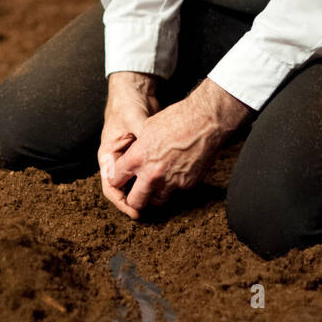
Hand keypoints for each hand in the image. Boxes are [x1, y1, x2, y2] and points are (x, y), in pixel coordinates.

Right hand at [99, 72, 160, 219]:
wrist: (134, 91)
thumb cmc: (128, 104)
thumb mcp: (134, 120)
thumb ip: (143, 136)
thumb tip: (153, 149)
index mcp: (108, 155)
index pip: (111, 185)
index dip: (121, 201)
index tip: (135, 211)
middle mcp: (118, 160)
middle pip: (123, 188)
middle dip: (134, 201)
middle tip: (149, 212)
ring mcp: (130, 158)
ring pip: (135, 182)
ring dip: (145, 193)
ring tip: (159, 204)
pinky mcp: (142, 154)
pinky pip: (145, 173)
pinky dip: (153, 180)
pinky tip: (166, 187)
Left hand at [106, 78, 252, 217]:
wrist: (206, 123)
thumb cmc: (176, 119)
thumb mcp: (147, 129)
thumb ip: (136, 150)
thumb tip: (131, 160)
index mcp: (137, 158)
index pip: (115, 179)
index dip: (116, 178)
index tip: (120, 178)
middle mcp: (152, 174)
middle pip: (135, 201)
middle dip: (133, 199)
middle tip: (136, 193)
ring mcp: (171, 182)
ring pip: (156, 201)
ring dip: (154, 195)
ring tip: (155, 185)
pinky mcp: (187, 185)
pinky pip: (176, 192)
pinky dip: (173, 187)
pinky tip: (175, 174)